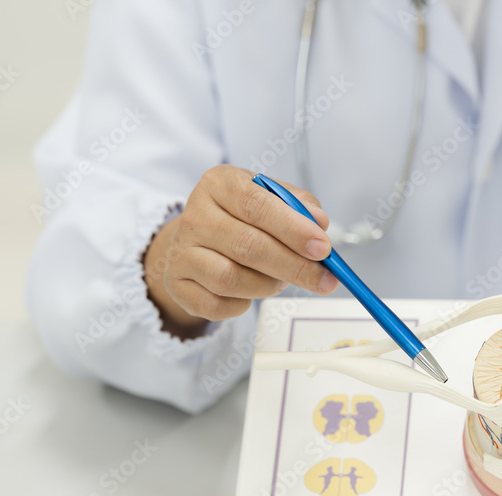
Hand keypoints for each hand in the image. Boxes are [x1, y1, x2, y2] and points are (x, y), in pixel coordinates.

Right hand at [143, 165, 337, 338]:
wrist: (197, 241)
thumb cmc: (241, 219)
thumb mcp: (270, 199)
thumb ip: (298, 206)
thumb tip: (319, 222)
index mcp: (219, 184)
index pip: (256, 206)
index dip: (293, 229)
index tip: (322, 248)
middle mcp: (195, 215)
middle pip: (248, 246)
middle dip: (293, 266)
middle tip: (323, 279)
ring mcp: (181, 251)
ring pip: (230, 279)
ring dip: (267, 286)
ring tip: (281, 281)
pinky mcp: (177, 283)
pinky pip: (216, 305)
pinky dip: (242, 305)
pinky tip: (251, 293)